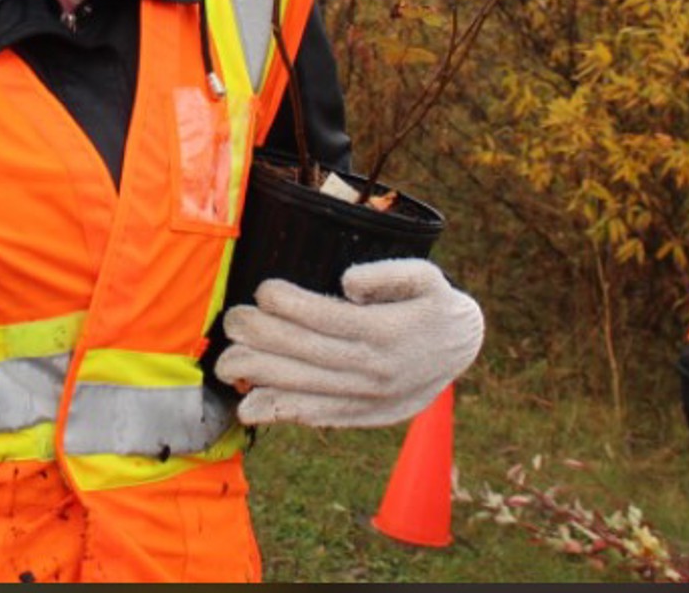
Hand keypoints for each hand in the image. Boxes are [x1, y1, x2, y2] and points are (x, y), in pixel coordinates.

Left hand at [215, 258, 484, 427]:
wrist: (462, 350)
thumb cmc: (434, 304)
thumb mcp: (428, 276)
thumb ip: (389, 273)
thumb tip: (346, 282)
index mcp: (385, 331)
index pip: (325, 317)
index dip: (288, 304)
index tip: (263, 289)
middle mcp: (372, 369)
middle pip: (303, 353)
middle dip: (260, 336)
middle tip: (233, 319)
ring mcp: (365, 396)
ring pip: (301, 388)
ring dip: (258, 376)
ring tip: (226, 363)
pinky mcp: (361, 413)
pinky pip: (315, 415)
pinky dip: (279, 412)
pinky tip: (249, 406)